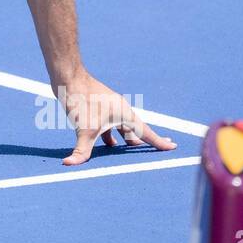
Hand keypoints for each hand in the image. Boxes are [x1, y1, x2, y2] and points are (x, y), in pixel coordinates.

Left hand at [57, 74, 177, 165]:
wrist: (69, 78)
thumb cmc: (81, 100)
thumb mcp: (83, 130)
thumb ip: (81, 151)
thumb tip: (70, 164)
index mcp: (125, 115)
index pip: (146, 132)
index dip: (159, 142)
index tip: (173, 147)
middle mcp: (120, 110)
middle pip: (136, 130)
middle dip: (145, 141)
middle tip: (159, 148)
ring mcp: (110, 107)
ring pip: (123, 127)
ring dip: (127, 139)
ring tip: (132, 149)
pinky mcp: (99, 107)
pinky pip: (111, 125)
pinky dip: (112, 135)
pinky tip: (109, 144)